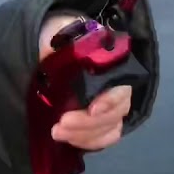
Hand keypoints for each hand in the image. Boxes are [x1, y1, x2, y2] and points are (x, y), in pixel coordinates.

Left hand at [37, 14, 131, 150]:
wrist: (51, 46)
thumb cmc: (57, 38)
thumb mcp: (57, 32)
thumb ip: (59, 40)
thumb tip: (52, 53)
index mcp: (111, 62)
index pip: (122, 86)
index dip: (110, 100)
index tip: (91, 109)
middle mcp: (117, 85)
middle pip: (116, 112)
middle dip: (88, 123)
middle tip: (60, 125)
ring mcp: (110, 104)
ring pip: (110, 128)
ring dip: (85, 135)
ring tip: (57, 133)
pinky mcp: (99, 120)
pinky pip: (104, 137)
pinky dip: (88, 142)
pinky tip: (69, 139)